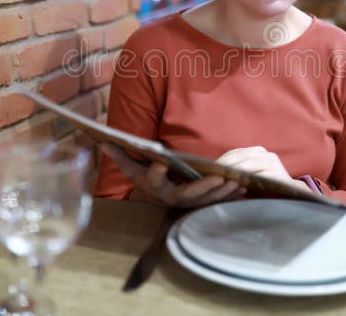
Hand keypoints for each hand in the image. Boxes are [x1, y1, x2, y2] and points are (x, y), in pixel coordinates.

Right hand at [100, 144, 244, 206]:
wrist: (154, 199)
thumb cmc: (144, 179)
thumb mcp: (130, 168)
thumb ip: (119, 155)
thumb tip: (102, 140)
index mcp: (153, 186)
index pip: (153, 178)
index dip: (156, 170)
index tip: (162, 160)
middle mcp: (170, 198)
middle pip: (188, 194)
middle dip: (205, 186)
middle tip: (220, 176)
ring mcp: (186, 204)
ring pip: (205, 201)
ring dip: (222, 192)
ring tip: (236, 181)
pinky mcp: (199, 205)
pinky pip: (215, 203)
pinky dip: (229, 196)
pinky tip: (243, 187)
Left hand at [216, 146, 311, 192]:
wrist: (289, 196)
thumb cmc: (263, 189)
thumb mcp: (248, 179)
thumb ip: (235, 173)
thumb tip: (212, 174)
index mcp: (255, 152)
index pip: (233, 153)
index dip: (220, 161)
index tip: (206, 169)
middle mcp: (263, 153)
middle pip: (238, 156)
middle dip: (223, 165)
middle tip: (210, 174)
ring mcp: (271, 161)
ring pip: (246, 162)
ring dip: (232, 170)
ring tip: (219, 178)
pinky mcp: (276, 171)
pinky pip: (257, 173)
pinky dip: (245, 176)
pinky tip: (234, 182)